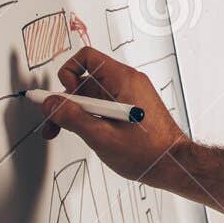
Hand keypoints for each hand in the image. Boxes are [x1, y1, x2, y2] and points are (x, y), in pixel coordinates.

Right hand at [39, 46, 189, 183]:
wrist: (173, 165)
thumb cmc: (148, 152)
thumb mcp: (101, 136)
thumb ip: (72, 118)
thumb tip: (50, 104)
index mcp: (123, 80)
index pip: (87, 58)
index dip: (68, 73)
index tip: (62, 96)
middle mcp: (128, 82)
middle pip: (86, 79)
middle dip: (67, 100)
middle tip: (54, 121)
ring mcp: (130, 94)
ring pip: (93, 94)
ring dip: (76, 111)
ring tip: (64, 131)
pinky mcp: (131, 107)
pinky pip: (104, 103)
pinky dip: (90, 115)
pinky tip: (85, 132)